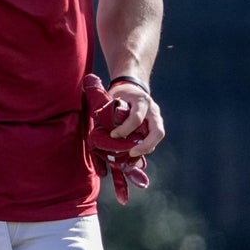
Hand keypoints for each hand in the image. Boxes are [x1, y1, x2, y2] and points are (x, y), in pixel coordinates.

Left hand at [83, 74, 155, 203]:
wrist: (132, 86)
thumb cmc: (118, 92)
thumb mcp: (111, 94)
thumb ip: (105, 104)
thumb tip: (92, 111)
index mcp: (140, 101)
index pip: (136, 118)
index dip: (125, 129)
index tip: (114, 135)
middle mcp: (153, 111)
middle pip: (157, 132)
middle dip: (146, 145)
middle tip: (132, 153)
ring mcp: (156, 120)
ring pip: (157, 138)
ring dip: (145, 151)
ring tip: (132, 163)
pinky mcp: (155, 127)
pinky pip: (152, 140)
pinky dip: (144, 150)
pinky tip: (134, 161)